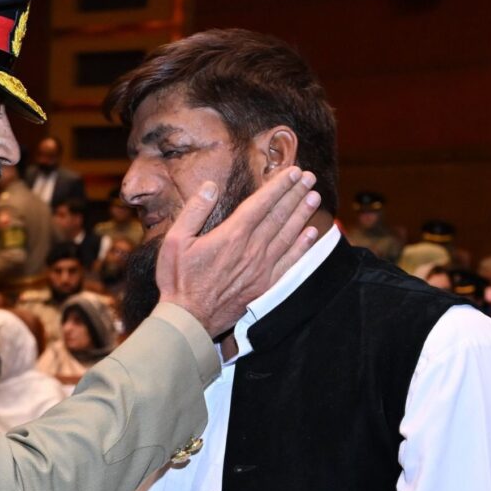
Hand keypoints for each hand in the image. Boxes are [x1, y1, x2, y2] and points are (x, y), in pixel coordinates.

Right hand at [156, 166, 320, 336]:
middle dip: (295, 193)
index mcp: (232, 234)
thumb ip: (194, 211)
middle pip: (279, 215)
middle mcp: (252, 249)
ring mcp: (262, 268)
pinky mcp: (266, 286)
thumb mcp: (175, 240)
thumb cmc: (178, 279)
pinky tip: (311, 233)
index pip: (261, 203)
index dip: (279, 186)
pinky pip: (290, 262)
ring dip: (302, 214)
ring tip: (314, 197)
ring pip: (288, 235)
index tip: (293, 172)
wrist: (189, 319)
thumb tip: (210, 186)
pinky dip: (303, 246)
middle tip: (309, 178)